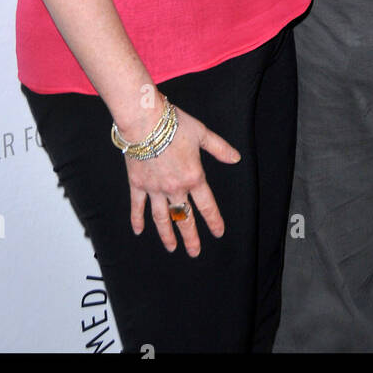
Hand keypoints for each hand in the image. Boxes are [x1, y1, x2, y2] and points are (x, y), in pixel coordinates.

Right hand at [124, 106, 240, 255]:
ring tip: (172, 247)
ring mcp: (155, 188)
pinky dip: (137, 219)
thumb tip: (235, 158)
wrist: (146, 121)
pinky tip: (138, 231)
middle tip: (194, 251)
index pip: (206, 205)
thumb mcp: (202, 134)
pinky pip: (138, 206)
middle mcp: (175, 188)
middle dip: (191, 237)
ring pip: (162, 218)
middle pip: (185, 217)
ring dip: (167, 235)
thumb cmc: (174, 124)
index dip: (214, 220)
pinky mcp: (138, 184)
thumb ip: (219, 148)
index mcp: (193, 177)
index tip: (218, 232)